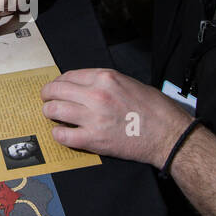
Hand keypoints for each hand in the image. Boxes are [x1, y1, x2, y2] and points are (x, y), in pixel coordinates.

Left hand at [40, 68, 194, 166]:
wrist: (168, 134)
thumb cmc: (154, 109)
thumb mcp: (129, 82)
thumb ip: (104, 82)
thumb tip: (83, 86)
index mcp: (106, 77)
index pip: (69, 75)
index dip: (59, 82)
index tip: (57, 88)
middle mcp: (96, 94)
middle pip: (56, 90)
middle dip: (48, 96)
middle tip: (47, 101)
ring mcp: (93, 117)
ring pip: (54, 111)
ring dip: (49, 113)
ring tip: (52, 116)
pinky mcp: (94, 139)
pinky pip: (62, 135)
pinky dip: (58, 134)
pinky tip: (62, 133)